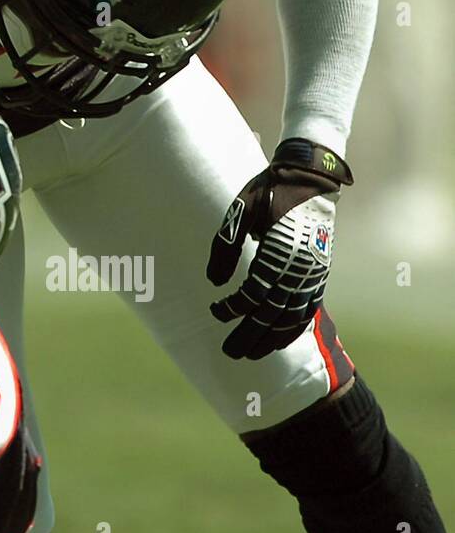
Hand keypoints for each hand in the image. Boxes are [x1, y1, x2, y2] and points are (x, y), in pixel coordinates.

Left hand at [207, 139, 351, 360]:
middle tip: (229, 353)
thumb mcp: (240, 211)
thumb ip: (225, 247)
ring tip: (252, 354)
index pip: (254, 293)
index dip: (233, 307)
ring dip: (272, 338)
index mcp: (278, 252)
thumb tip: (213, 282)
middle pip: (273, 312)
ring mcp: (313, 272)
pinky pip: (308, 308)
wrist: (309, 177)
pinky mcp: (319, 273)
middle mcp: (300, 267)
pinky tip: (281, 339)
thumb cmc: (269, 191)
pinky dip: (294, 327)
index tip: (214, 311)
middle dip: (250, 335)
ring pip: (293, 316)